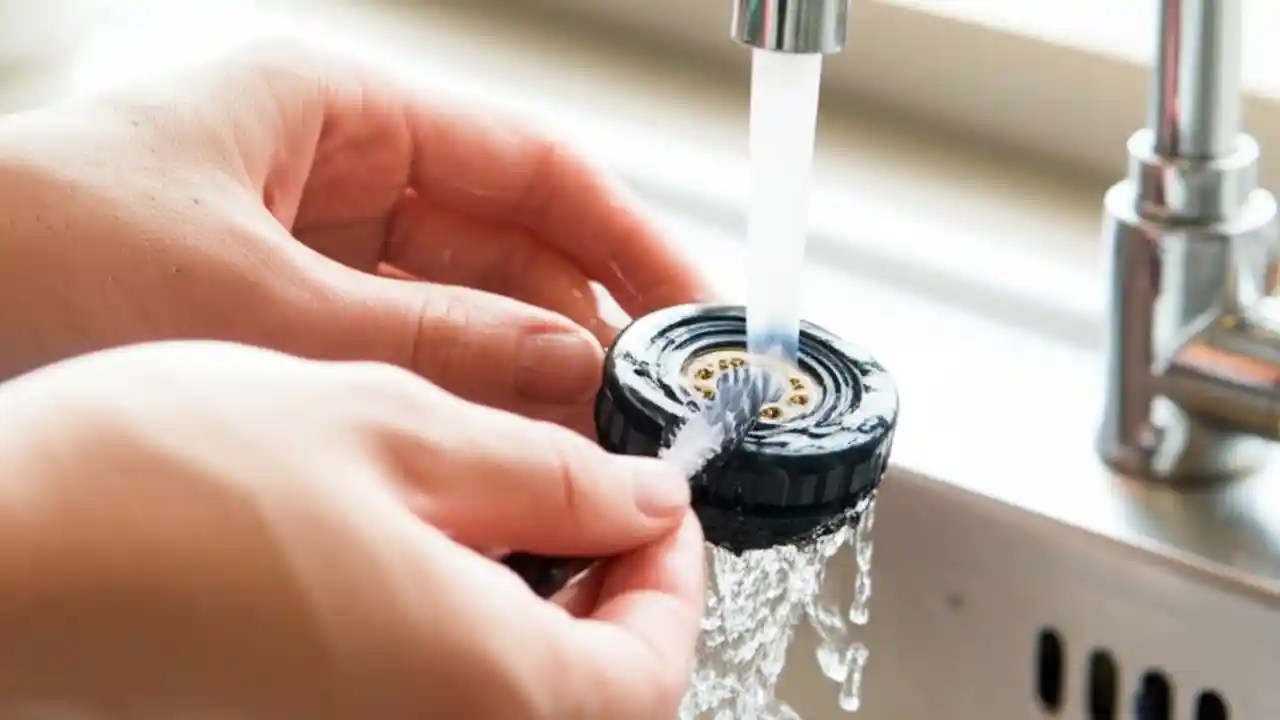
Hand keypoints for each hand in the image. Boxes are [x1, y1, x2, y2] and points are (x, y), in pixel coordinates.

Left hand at [0, 41, 711, 433]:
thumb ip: (431, 340)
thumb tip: (570, 366)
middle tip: (643, 400)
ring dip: (523, 371)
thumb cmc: (23, 259)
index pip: (525, 165)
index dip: (620, 233)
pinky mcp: (283, 324)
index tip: (686, 304)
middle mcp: (330, 178)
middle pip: (502, 244)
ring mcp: (310, 254)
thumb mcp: (257, 301)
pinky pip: (402, 356)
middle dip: (578, 320)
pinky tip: (501, 450)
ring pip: (458, 309)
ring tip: (588, 439)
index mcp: (331, 114)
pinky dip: (453, 401)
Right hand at [0, 342, 703, 718]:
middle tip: (596, 496)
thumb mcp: (399, 435)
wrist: (2, 549)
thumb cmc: (172, 487)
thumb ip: (550, 476)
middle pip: (595, 698)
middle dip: (614, 593)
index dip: (675, 578)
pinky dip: (464, 629)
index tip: (660, 500)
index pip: (652, 670)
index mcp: (483, 694)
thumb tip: (643, 500)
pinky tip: (429, 546)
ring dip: (542, 609)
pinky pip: (435, 698)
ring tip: (512, 504)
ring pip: (515, 698)